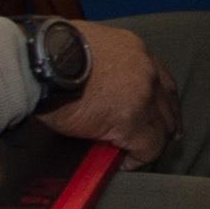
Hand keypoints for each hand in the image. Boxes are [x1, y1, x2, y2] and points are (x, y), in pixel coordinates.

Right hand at [38, 18, 180, 163]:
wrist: (41, 60)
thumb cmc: (49, 52)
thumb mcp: (83, 45)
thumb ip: (98, 61)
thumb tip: (89, 79)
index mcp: (132, 48)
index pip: (160, 78)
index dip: (162, 100)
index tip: (160, 114)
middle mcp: (146, 70)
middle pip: (168, 104)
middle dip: (165, 123)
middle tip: (156, 140)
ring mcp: (143, 96)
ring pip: (162, 128)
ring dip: (150, 142)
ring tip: (134, 154)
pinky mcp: (131, 121)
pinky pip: (147, 148)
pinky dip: (137, 159)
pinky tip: (123, 163)